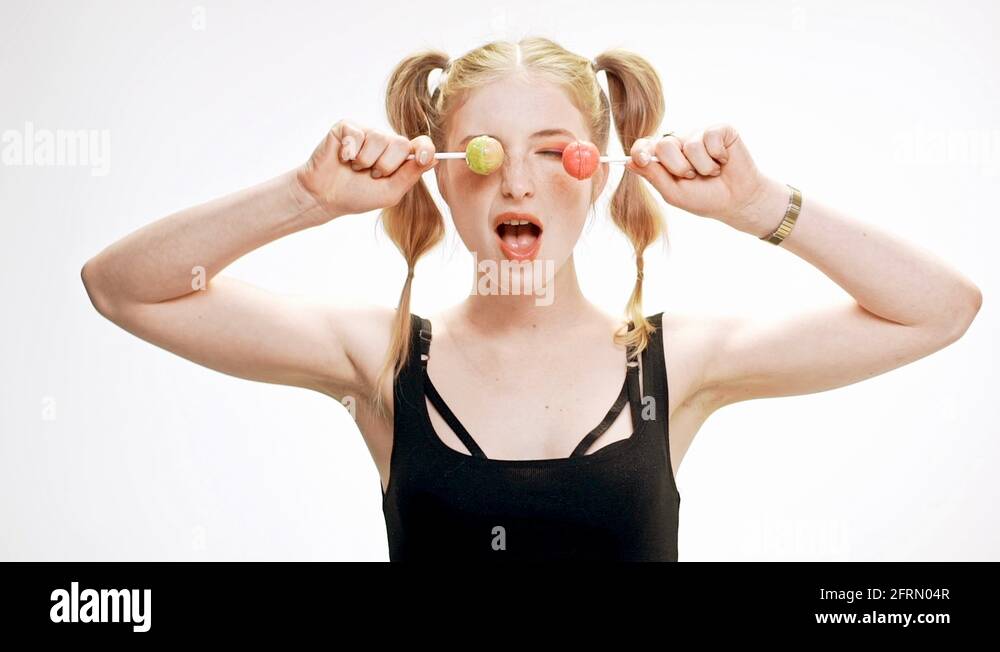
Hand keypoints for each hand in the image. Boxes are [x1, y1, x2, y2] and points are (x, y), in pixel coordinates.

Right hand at [295, 119, 437, 219]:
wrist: (325, 197)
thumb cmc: (357, 196)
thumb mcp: (390, 192)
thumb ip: (410, 175)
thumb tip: (434, 159)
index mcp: (400, 157)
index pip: (421, 144)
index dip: (425, 148)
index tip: (422, 157)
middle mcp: (385, 141)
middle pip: (400, 143)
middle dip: (385, 166)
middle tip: (371, 174)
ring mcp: (366, 132)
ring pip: (377, 139)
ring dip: (364, 161)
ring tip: (354, 168)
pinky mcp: (347, 127)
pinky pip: (356, 135)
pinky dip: (349, 152)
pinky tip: (342, 158)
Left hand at [625, 124, 783, 232]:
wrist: (736, 201)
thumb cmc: (704, 198)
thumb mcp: (674, 193)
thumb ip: (653, 176)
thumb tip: (628, 162)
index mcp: (665, 157)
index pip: (645, 146)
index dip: (641, 150)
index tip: (641, 159)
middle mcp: (680, 141)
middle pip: (665, 144)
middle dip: (679, 168)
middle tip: (692, 177)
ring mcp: (699, 134)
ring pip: (690, 144)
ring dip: (702, 166)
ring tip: (712, 172)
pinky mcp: (719, 130)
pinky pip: (710, 138)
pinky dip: (717, 156)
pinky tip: (723, 161)